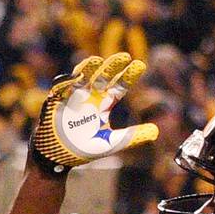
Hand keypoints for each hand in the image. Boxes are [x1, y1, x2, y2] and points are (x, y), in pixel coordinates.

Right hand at [28, 52, 158, 174]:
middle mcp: (90, 96)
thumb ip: (132, 136)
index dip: (129, 76)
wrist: (58, 157)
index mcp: (104, 104)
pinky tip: (74, 78)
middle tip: (125, 56)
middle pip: (103, 76)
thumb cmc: (83, 148)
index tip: (140, 65)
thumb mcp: (111, 143)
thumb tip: (157, 131)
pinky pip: (60, 88)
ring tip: (96, 60)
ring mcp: (73, 97)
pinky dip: (66, 83)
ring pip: (81, 76)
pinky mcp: (56, 101)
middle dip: (112, 66)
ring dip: (88, 68)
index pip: (119, 85)